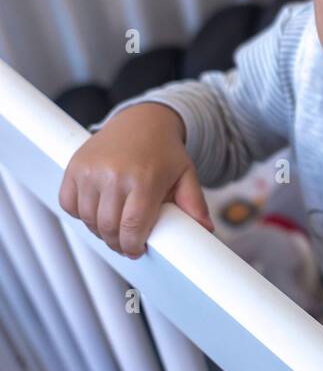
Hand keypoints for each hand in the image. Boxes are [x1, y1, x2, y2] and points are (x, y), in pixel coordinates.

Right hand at [59, 102, 215, 257]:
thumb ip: (195, 204)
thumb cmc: (164, 151)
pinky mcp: (75, 166)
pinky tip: (95, 210)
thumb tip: (206, 230)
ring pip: (87, 219)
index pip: (132, 227)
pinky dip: (79, 213)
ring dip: (99, 230)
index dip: (132, 246)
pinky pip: (68, 203)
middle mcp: (115, 174)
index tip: (136, 250)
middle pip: (108, 228)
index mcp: (145, 179)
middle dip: (117, 243)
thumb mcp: (186, 175)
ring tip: (113, 227)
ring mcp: (91, 170)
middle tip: (126, 243)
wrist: (142, 120)